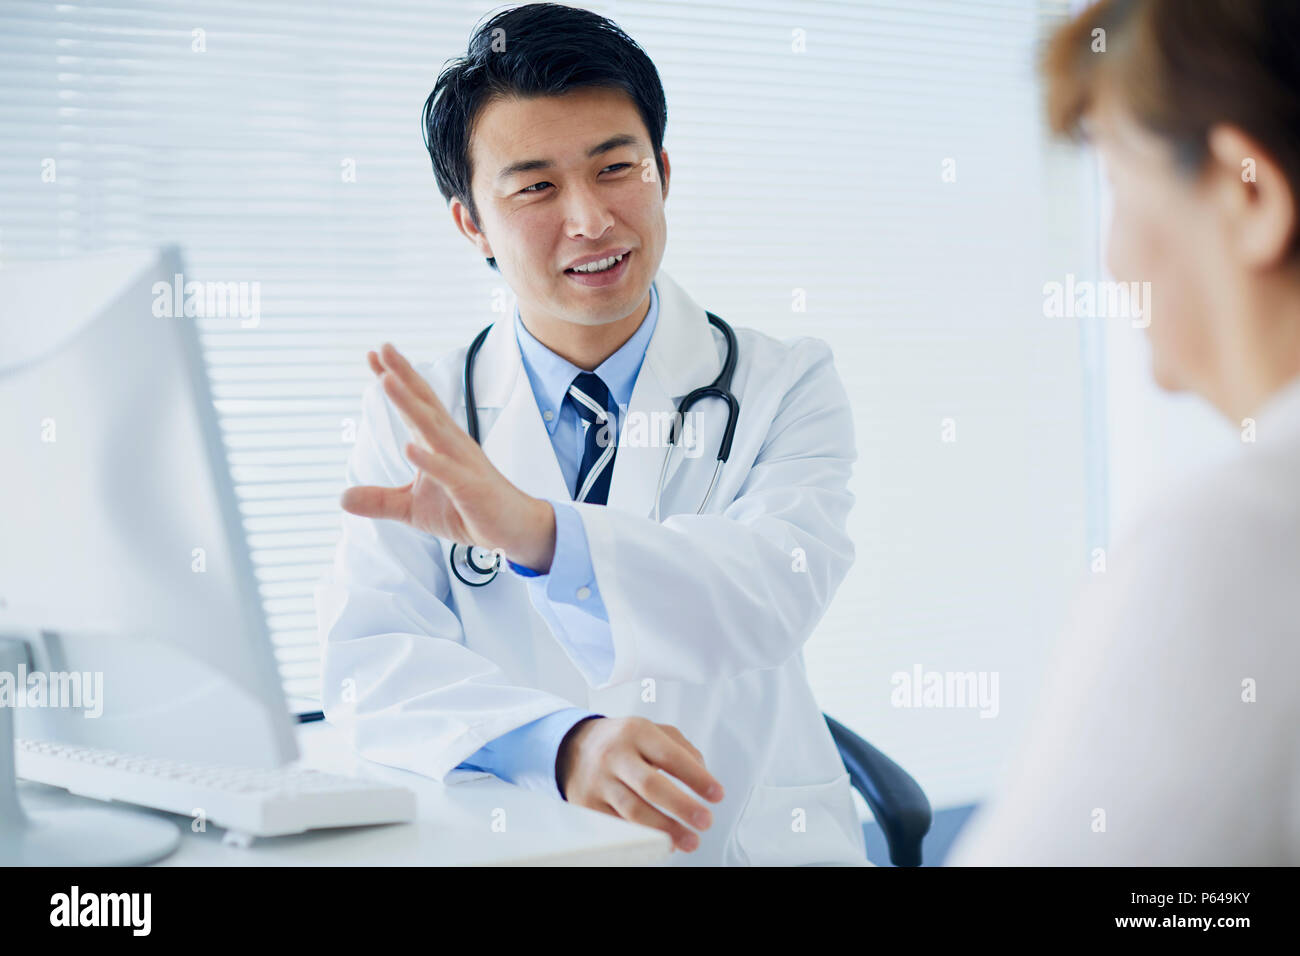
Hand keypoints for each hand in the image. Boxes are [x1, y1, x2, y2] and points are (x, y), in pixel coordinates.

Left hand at [341, 343, 556, 570]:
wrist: (513, 529)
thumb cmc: (468, 511)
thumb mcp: (413, 509)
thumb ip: (380, 500)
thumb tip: (342, 498)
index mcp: (438, 443)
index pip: (414, 405)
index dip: (394, 379)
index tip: (373, 355)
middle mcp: (451, 444)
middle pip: (424, 404)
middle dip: (403, 376)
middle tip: (384, 348)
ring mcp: (462, 463)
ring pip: (432, 429)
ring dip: (410, 405)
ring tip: (388, 381)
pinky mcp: (470, 487)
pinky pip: (447, 471)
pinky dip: (429, 459)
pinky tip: (410, 447)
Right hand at [557, 717, 724, 852]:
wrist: (572, 747)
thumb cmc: (623, 742)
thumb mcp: (650, 730)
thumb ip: (682, 748)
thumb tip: (703, 776)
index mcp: (636, 732)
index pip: (670, 756)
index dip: (696, 777)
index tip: (717, 795)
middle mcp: (615, 755)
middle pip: (651, 785)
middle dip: (682, 806)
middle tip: (706, 822)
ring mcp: (599, 781)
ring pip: (633, 810)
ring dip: (664, 829)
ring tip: (689, 841)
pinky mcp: (588, 805)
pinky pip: (617, 825)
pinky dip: (641, 837)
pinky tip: (661, 843)